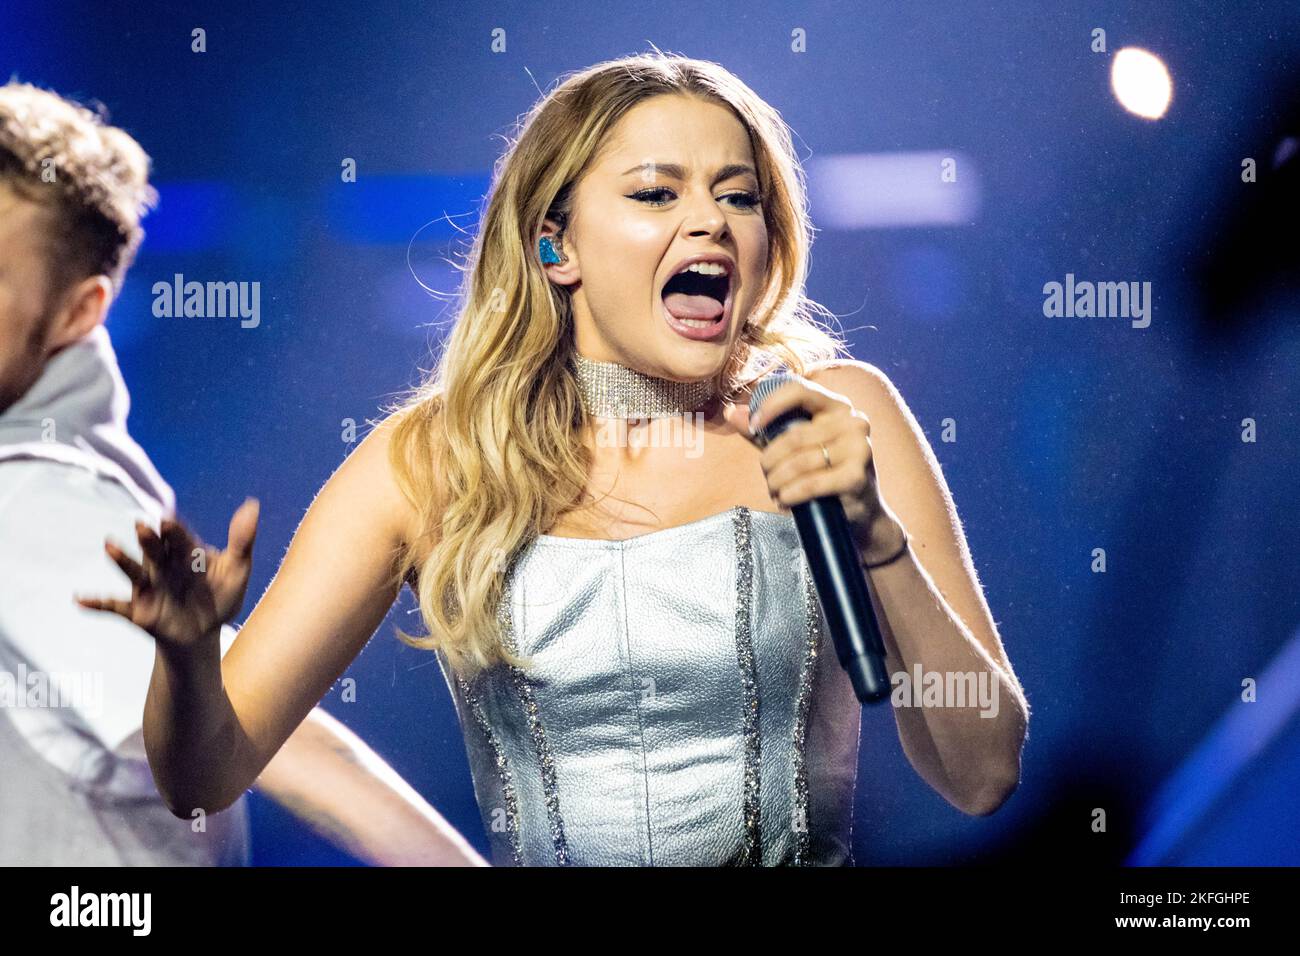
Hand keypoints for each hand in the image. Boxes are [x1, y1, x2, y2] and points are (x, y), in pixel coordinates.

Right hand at [76, 498, 260, 649]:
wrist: (204, 634)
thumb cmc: (221, 598)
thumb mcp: (237, 570)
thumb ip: (242, 540)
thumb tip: (252, 504)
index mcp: (185, 554)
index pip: (180, 539)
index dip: (175, 531)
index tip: (169, 521)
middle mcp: (163, 566)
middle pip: (155, 550)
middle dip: (149, 540)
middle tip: (143, 526)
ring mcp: (148, 587)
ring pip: (134, 571)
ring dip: (121, 560)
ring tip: (109, 547)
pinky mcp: (138, 610)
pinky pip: (115, 607)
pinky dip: (97, 604)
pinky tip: (79, 600)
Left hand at [724, 376, 904, 562]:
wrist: (860, 511)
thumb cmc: (823, 472)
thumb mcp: (794, 447)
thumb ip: (764, 429)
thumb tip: (730, 411)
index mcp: (836, 406)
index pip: (799, 390)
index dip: (770, 405)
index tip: (753, 426)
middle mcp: (852, 421)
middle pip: (793, 436)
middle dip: (770, 460)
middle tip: (766, 475)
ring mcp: (859, 447)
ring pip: (799, 462)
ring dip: (777, 481)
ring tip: (775, 491)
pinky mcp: (856, 475)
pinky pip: (810, 483)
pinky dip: (790, 494)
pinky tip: (784, 501)